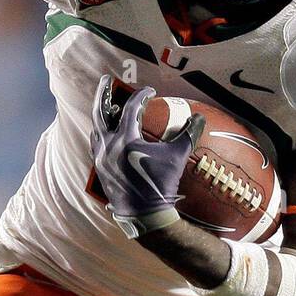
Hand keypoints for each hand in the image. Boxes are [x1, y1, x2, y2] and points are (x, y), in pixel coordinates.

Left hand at [90, 74, 203, 236]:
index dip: (141, 96)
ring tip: (108, 107)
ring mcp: (102, 158)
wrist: (144, 215)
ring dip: (102, 116)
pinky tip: (107, 134)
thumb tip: (199, 117)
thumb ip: (187, 135)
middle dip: (102, 94)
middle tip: (105, 80)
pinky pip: (97, 145)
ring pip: (96, 129)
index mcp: (125, 139)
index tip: (150, 92)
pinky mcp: (101, 169)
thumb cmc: (160, 185)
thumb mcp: (176, 158)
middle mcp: (108, 145)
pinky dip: (101, 135)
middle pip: (100, 112)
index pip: (131, 108)